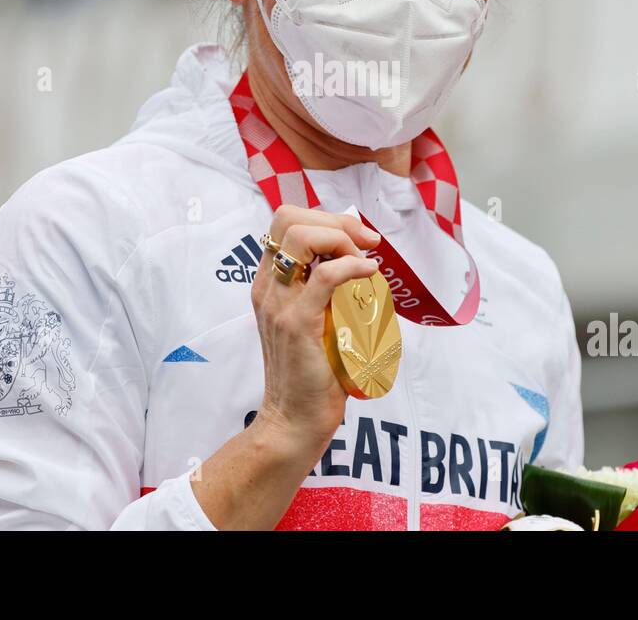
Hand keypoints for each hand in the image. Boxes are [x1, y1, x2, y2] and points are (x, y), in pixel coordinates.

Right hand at [250, 204, 381, 451]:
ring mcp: (278, 304)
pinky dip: (353, 266)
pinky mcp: (297, 324)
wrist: (294, 420)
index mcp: (269, 282)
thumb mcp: (315, 320)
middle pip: (288, 217)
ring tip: (365, 263)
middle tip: (366, 244)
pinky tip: (370, 275)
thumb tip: (360, 263)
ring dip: (341, 239)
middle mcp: (268, 287)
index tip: (357, 240)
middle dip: (335, 220)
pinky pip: (326, 276)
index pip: (286, 221)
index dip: (326, 219)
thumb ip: (325, 291)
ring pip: (302, 236)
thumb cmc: (313, 372)